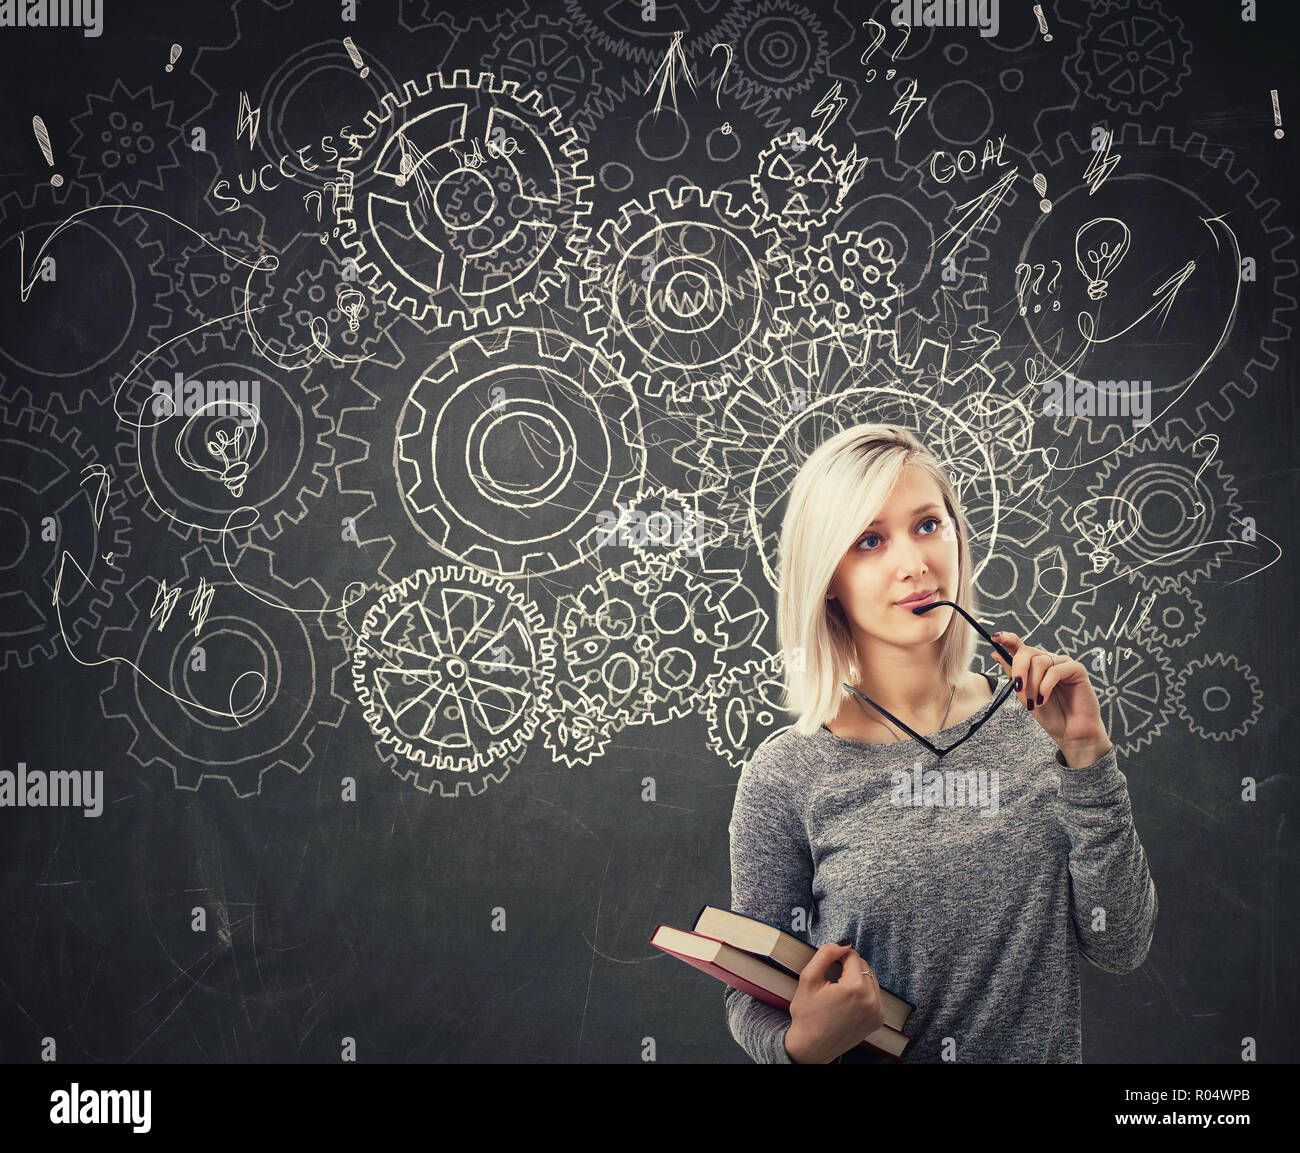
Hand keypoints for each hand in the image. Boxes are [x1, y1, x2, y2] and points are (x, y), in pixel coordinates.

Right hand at [785, 943, 885, 1063]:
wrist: (812, 1047)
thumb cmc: (807, 1014)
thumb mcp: (808, 978)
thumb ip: (826, 954)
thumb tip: (844, 943)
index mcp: (854, 988)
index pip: (852, 955)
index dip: (838, 956)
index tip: (828, 966)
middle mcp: (871, 1000)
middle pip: (863, 966)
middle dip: (848, 967)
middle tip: (831, 979)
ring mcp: (877, 1011)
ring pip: (870, 978)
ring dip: (857, 977)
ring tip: (838, 989)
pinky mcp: (878, 1019)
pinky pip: (874, 994)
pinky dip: (863, 991)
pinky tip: (847, 1000)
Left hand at [988, 631, 1112, 767]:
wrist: (1070, 732)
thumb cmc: (1049, 714)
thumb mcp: (1025, 695)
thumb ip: (1013, 674)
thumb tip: (995, 653)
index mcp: (1033, 665)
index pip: (1018, 646)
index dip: (1006, 639)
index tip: (994, 638)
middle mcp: (1047, 660)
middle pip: (1026, 652)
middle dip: (1019, 669)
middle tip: (1018, 689)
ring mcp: (1062, 663)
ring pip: (1040, 662)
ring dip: (1033, 684)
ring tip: (1035, 702)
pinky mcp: (1077, 669)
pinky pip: (1055, 670)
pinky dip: (1046, 686)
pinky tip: (1044, 699)